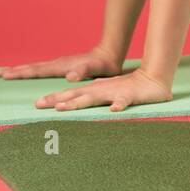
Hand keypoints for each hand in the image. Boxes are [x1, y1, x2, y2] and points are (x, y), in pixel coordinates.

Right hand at [0, 44, 122, 81]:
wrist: (109, 54)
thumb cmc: (103, 64)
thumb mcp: (94, 69)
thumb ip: (82, 72)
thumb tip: (69, 77)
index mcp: (61, 66)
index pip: (36, 71)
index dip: (21, 73)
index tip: (5, 74)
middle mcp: (58, 63)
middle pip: (32, 67)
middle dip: (15, 70)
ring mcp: (60, 64)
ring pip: (36, 67)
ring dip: (21, 69)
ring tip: (7, 72)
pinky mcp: (64, 65)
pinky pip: (43, 68)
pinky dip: (32, 70)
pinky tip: (30, 72)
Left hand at [34, 68, 172, 112]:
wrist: (152, 79)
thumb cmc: (127, 88)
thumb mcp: (106, 93)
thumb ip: (90, 97)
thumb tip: (71, 102)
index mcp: (95, 90)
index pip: (71, 94)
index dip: (54, 98)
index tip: (37, 104)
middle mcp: (100, 90)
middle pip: (76, 95)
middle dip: (57, 99)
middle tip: (39, 104)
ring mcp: (114, 93)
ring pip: (93, 98)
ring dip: (77, 102)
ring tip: (62, 107)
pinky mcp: (129, 96)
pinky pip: (123, 102)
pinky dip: (118, 105)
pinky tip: (113, 111)